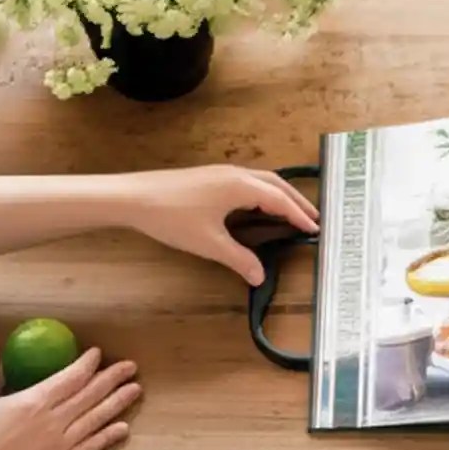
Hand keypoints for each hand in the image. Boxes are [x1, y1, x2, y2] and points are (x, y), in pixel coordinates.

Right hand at [0, 344, 140, 449]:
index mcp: (32, 402)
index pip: (70, 378)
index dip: (87, 364)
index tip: (98, 353)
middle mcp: (52, 422)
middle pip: (89, 396)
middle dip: (112, 379)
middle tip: (131, 367)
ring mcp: (56, 446)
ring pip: (94, 420)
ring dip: (117, 404)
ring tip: (136, 390)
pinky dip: (106, 438)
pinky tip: (123, 430)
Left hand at [119, 165, 318, 284]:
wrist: (133, 197)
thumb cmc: (172, 217)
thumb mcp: (209, 243)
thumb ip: (239, 258)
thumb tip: (261, 276)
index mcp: (240, 186)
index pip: (280, 200)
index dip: (299, 215)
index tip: (315, 229)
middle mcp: (235, 174)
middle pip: (276, 184)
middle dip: (296, 201)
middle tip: (313, 218)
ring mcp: (221, 173)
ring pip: (262, 180)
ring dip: (280, 195)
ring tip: (292, 212)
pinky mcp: (210, 177)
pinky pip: (248, 182)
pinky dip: (264, 193)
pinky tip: (259, 206)